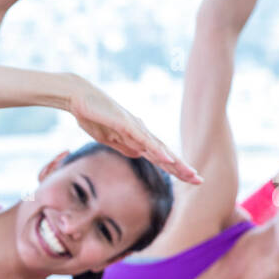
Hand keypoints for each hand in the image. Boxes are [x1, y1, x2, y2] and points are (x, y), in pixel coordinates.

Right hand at [68, 79, 201, 183]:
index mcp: (136, 137)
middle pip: (164, 153)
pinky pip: (144, 141)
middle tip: (199, 181)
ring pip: (159, 148)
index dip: (174, 168)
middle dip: (182, 168)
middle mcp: (141, 132)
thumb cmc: (92, 115)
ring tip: (190, 174)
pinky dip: (157, 150)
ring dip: (175, 162)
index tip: (189, 179)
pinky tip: (168, 160)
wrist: (78, 97)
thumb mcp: (109, 138)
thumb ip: (124, 146)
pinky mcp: (126, 125)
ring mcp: (135, 128)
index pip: (159, 156)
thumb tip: (139, 155)